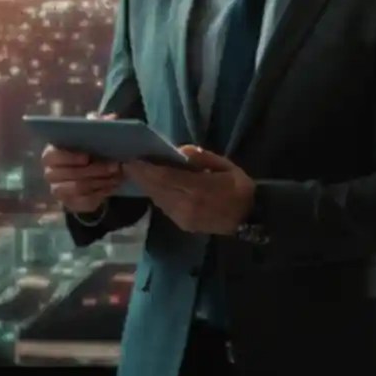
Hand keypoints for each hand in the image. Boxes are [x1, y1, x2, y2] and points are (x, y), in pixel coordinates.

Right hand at [42, 111, 124, 213]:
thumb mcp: (92, 135)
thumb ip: (98, 124)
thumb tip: (110, 119)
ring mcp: (58, 191)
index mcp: (51, 154)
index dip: (68, 157)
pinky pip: (84, 202)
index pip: (51, 156)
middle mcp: (50, 174)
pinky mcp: (70, 204)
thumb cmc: (88, 150)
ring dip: (100, 181)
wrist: (90, 173)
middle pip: (69, 174)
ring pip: (79, 188)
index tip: (87, 157)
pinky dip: (100, 194)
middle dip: (94, 170)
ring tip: (117, 176)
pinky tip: (112, 187)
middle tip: (115, 166)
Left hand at [123, 146, 254, 235]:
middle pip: (157, 188)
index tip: (133, 159)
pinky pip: (163, 206)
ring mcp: (183, 217)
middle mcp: (187, 204)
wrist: (248, 218)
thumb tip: (180, 152)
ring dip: (146, 185)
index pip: (166, 177)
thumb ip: (202, 158)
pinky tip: (152, 185)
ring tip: (136, 172)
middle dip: (141, 176)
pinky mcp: (182, 224)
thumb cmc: (239, 188)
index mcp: (200, 189)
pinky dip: (155, 194)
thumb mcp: (226, 166)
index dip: (147, 169)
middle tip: (127, 163)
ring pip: (157, 198)